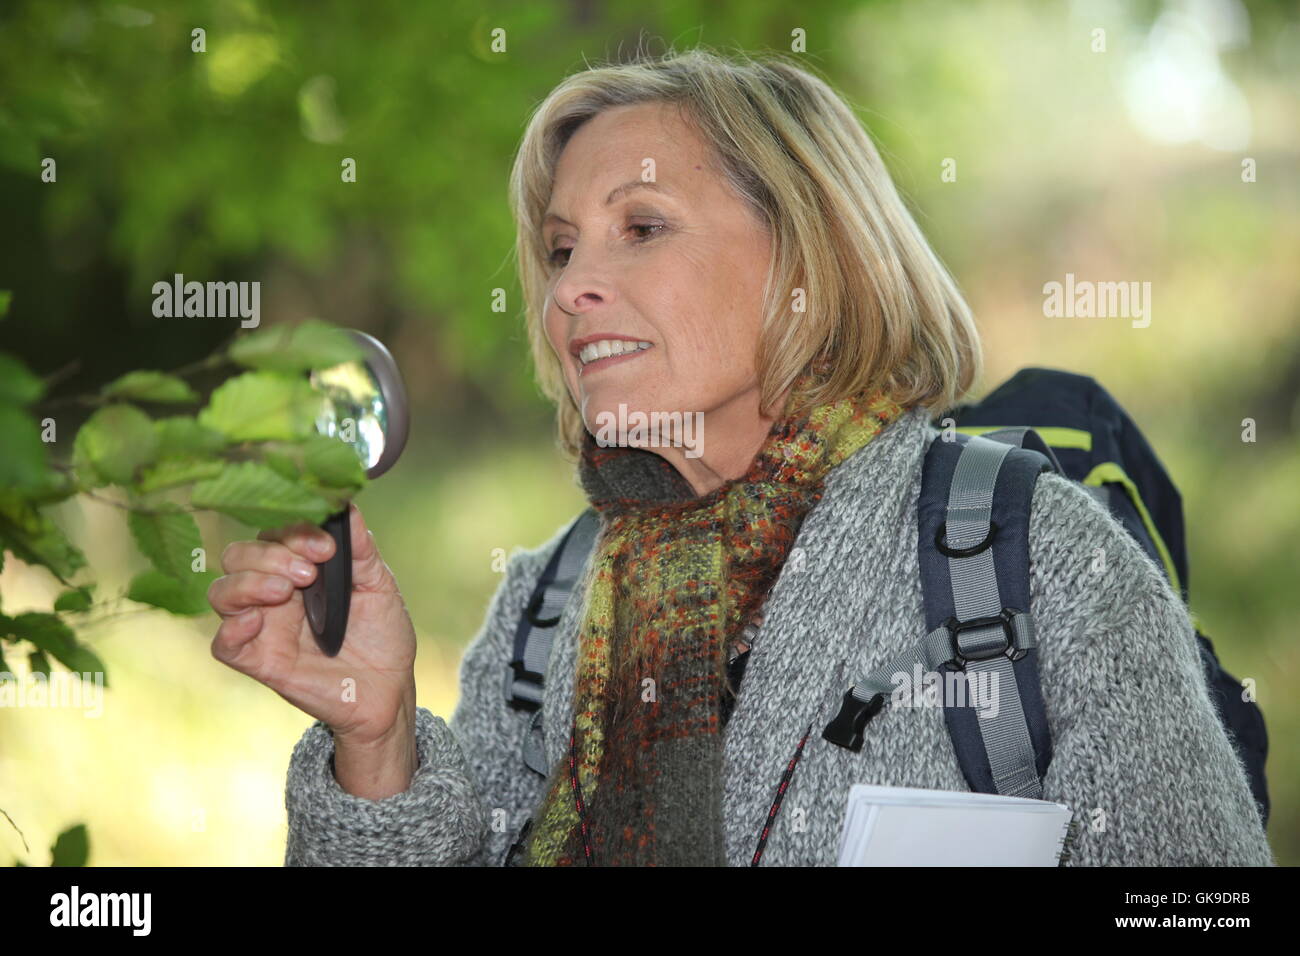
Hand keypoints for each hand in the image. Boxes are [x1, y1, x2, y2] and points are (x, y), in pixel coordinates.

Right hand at [207, 502, 417, 748]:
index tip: (326, 546)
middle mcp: (274, 592)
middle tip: (308, 572)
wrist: (389, 689)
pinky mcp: (260, 662)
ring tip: (285, 591)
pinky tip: (256, 621)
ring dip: (249, 583)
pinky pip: (223, 644)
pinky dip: (231, 629)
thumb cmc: (382, 634)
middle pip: (238, 555)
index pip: (273, 534)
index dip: (292, 531)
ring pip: (222, 592)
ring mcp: (264, 627)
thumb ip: (360, 549)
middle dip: (270, 555)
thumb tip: (347, 504)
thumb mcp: (378, 586)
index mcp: (300, 567)